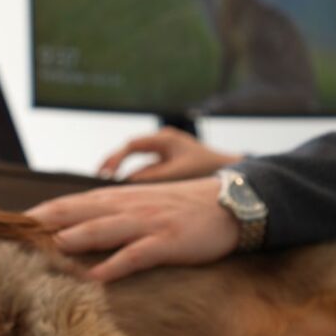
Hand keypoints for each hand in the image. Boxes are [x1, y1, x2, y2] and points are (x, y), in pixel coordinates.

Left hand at [26, 177, 237, 281]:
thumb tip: (81, 229)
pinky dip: (114, 265)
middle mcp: (128, 206)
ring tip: (45, 251)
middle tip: (13, 237)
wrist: (233, 203)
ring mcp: (148, 223)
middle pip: (78, 212)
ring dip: (73, 239)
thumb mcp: (146, 206)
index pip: (72, 202)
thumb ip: (115, 215)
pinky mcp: (168, 241)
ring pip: (102, 229)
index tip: (12, 224)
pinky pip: (136, 254)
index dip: (42, 212)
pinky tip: (95, 277)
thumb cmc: (185, 209)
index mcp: (120, 198)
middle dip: (45, 223)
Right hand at [98, 127, 243, 181]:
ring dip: (123, 175)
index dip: (116, 158)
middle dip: (113, 164)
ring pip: (138, 163)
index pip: (133, 145)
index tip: (105, 174)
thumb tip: (125, 183)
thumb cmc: (210, 172)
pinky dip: (136, 182)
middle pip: (131, 151)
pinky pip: (146, 173)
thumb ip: (153, 178)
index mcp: (167, 139)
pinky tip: (127, 195)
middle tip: (98, 180)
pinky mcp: (170, 168)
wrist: (236, 180)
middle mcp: (164, 143)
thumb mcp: (180, 174)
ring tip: (107, 190)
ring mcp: (166, 155)